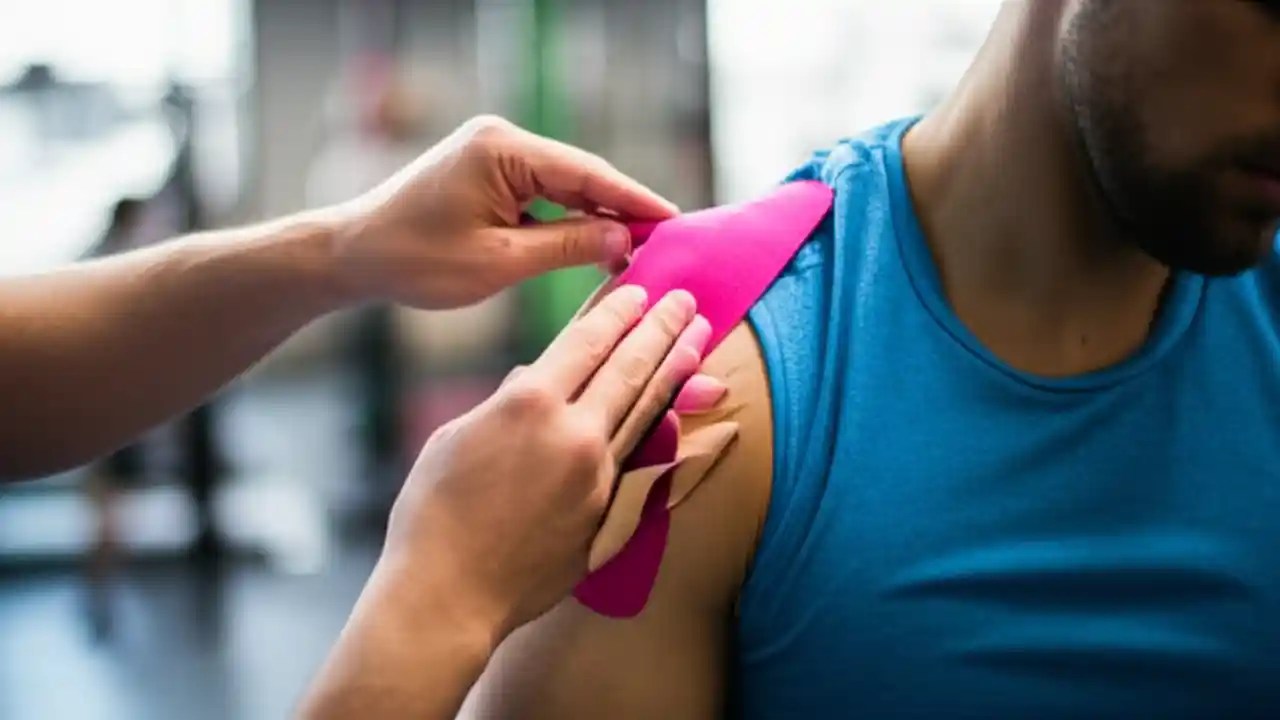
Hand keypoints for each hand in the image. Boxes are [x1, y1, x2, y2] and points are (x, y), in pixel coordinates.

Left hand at [326, 115, 678, 308]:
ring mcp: (493, 152)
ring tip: (639, 249)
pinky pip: (542, 192)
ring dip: (597, 216)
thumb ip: (567, 246)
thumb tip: (624, 239)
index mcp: (502, 151)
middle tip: (667, 242)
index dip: (635, 199)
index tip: (676, 220)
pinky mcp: (488, 170)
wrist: (354, 254)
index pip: (586, 173)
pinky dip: (568, 218)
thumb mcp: (500, 261)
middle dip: (622, 209)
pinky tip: (597, 244)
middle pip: (580, 175)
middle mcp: (500, 139)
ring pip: (564, 185)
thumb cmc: (416, 260)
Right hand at [376, 285, 725, 642]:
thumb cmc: (433, 514)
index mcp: (528, 404)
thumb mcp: (457, 435)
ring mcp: (598, 476)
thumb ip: (505, 402)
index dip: (617, 311)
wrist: (448, 596)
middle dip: (662, 329)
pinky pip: (644, 459)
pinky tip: (685, 410)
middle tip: (687, 301)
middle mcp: (574, 433)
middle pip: (630, 368)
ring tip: (698, 340)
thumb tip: (535, 379)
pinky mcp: (609, 514)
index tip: (639, 291)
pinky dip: (668, 427)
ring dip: (676, 370)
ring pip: (648, 410)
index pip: (587, 341)